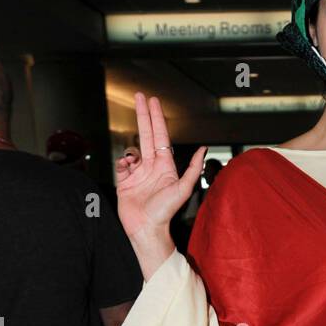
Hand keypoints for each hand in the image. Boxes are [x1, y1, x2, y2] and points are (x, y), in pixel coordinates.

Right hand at [115, 92, 205, 239]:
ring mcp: (138, 174)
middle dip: (143, 116)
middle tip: (139, 97)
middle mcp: (152, 167)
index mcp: (165, 166)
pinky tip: (125, 167)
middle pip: (146, 135)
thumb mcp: (183, 189)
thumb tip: (203, 149)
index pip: (160, 136)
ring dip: (131, 152)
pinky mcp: (125, 182)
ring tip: (132, 162)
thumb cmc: (165, 212)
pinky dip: (122, 163)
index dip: (156, 118)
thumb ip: (193, 168)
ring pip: (132, 152)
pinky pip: (121, 166)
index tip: (152, 101)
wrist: (146, 229)